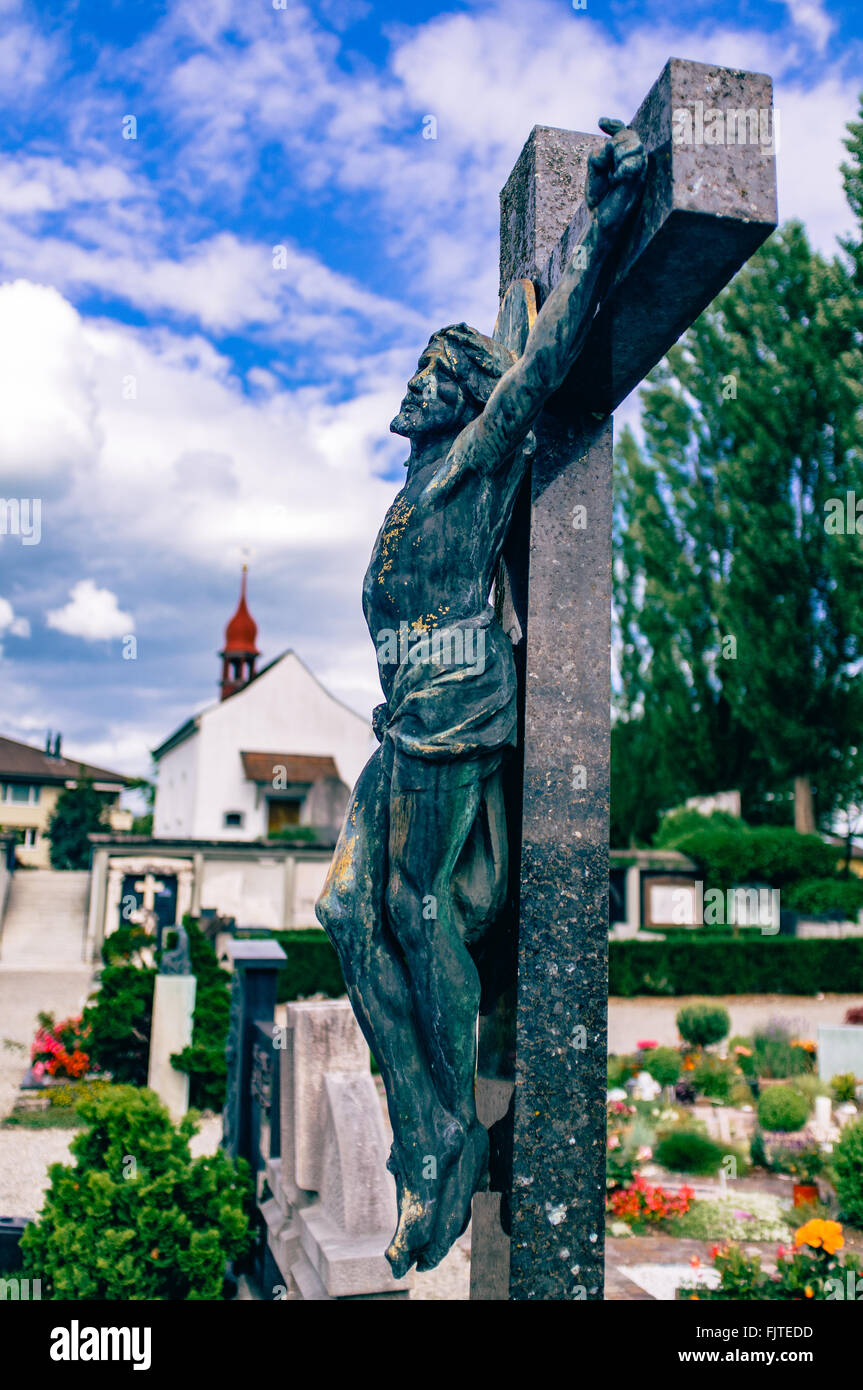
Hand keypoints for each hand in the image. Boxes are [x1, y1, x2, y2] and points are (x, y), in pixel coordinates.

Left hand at [586, 118, 645, 233]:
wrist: (600, 219)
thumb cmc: (599, 196)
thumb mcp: (593, 172)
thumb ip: (598, 156)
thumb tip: (609, 147)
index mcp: (621, 155)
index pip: (622, 130)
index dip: (613, 124)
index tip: (601, 123)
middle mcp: (632, 159)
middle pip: (630, 134)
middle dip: (616, 142)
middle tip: (608, 162)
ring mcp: (638, 169)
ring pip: (635, 146)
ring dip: (620, 154)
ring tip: (613, 172)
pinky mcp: (640, 180)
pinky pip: (635, 163)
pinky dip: (624, 168)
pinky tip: (617, 178)